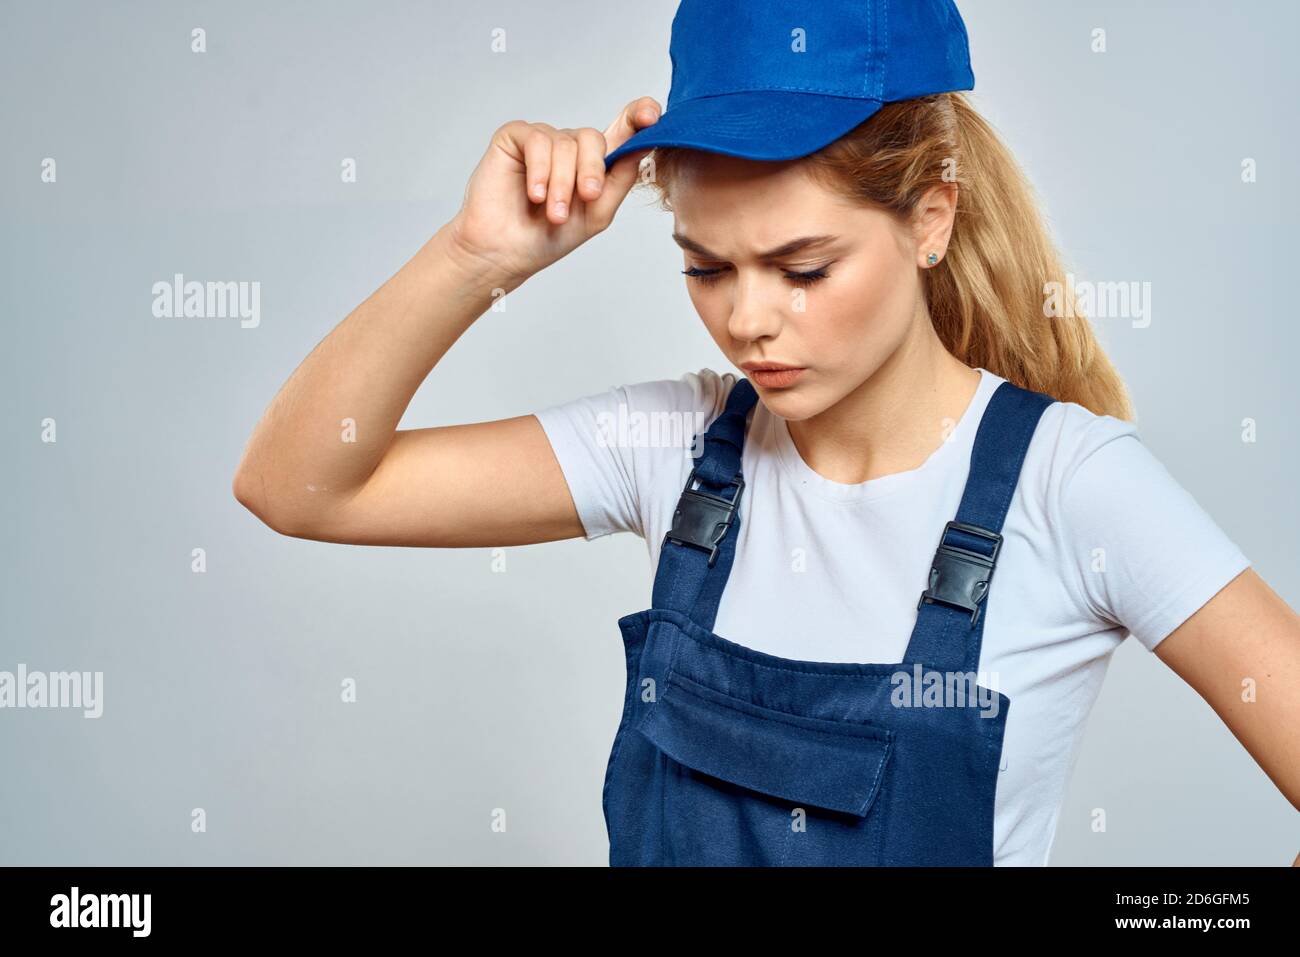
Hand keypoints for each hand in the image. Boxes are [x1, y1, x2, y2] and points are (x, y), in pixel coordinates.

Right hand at [446, 96, 661, 285]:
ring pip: (565, 144)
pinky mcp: (515, 137)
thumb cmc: (547, 237)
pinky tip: (534, 194)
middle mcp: (569, 147)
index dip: (637, 116)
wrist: (505, 252)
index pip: (621, 130)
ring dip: (562, 183)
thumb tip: (644, 145)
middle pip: (593, 138)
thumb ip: (621, 178)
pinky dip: (540, 169)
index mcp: (593, 163)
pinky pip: (538, 140)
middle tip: (586, 198)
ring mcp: (542, 140)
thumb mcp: (597, 213)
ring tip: (553, 212)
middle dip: (591, 170)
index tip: (652, 114)